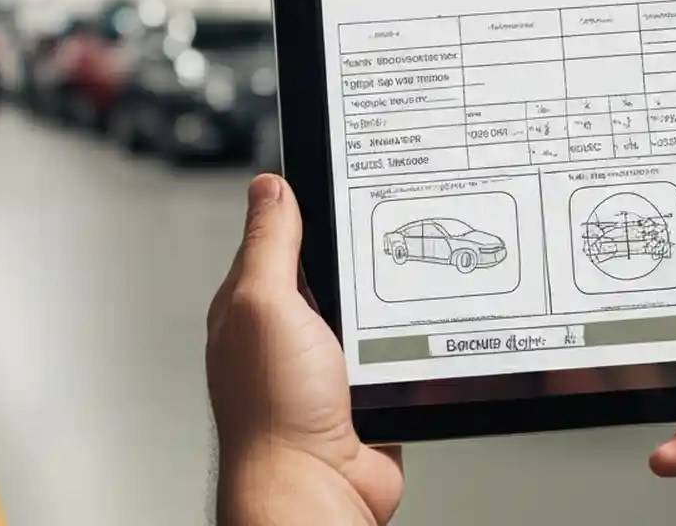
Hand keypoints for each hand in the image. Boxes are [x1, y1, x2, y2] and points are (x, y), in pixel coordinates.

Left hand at [207, 175, 402, 524]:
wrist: (318, 488)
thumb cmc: (275, 413)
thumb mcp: (265, 303)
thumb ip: (270, 245)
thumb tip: (269, 187)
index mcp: (255, 305)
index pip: (285, 237)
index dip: (315, 210)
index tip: (351, 188)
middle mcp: (290, 333)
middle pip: (339, 272)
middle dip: (365, 261)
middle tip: (391, 244)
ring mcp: (330, 364)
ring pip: (374, 311)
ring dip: (392, 307)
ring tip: (405, 295)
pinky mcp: (368, 390)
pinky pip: (401, 351)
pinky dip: (414, 344)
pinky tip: (420, 337)